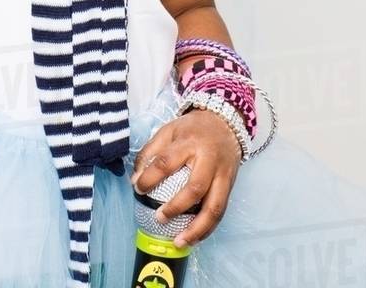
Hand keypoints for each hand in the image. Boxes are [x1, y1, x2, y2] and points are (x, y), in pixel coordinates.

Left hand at [130, 107, 242, 247]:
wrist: (225, 123)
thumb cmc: (192, 129)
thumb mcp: (169, 130)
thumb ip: (150, 152)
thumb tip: (135, 179)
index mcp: (189, 142)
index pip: (167, 162)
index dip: (150, 178)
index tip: (139, 188)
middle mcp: (208, 159)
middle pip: (195, 188)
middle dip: (176, 208)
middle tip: (159, 218)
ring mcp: (222, 175)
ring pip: (214, 207)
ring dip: (197, 229)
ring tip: (180, 242)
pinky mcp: (230, 186)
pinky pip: (221, 211)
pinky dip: (208, 228)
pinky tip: (195, 237)